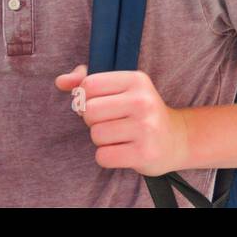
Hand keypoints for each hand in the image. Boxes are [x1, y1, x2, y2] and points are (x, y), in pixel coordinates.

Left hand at [55, 64, 189, 176]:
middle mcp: (142, 101)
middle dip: (93, 121)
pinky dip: (107, 156)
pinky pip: (103, 156)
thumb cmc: (140, 111)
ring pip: (96, 134)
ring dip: (101, 140)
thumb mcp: (120, 88)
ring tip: (119, 137)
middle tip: (110, 123)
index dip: (87, 98)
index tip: (101, 104)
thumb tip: (60, 81)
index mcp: (136, 80)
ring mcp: (145, 128)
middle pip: (89, 111)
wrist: (176, 139)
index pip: (89, 85)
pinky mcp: (144, 153)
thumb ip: (87, 81)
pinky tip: (123, 151)